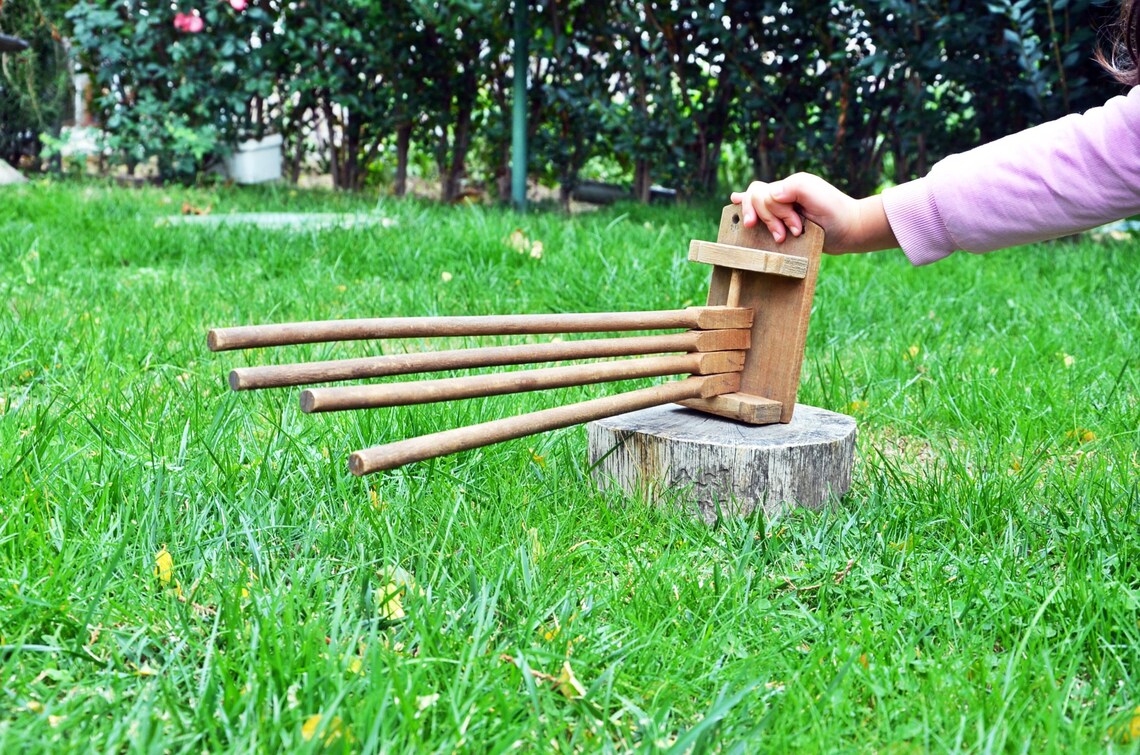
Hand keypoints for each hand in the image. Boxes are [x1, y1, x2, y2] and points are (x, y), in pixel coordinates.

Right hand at [729, 173, 896, 253]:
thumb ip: (791, 187)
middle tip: (786, 234)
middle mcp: (780, 197)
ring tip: (782, 238)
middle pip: (755, 201)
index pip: (760, 193)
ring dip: (767, 225)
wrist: (848, 231)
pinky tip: (737, 208)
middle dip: (769, 219)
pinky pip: (759, 220)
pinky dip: (747, 212)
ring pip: (754, 211)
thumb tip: (768, 195)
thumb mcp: (814, 191)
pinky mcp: (780, 227)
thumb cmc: (833, 209)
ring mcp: (779, 212)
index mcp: (786, 187)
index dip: (774, 211)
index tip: (795, 226)